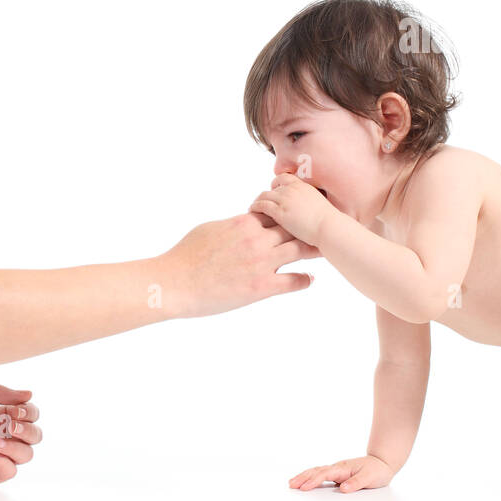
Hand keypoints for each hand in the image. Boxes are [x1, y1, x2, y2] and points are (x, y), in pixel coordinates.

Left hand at [0, 384, 41, 486]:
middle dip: (28, 430)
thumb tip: (29, 393)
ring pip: (27, 454)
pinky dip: (5, 461)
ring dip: (15, 446)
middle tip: (9, 426)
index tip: (16, 411)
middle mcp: (1, 434)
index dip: (29, 412)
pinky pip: (11, 470)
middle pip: (34, 435)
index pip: (29, 413)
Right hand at [160, 212, 320, 318]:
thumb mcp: (209, 229)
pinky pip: (292, 281)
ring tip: (324, 252)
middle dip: (306, 228)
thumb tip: (240, 223)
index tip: (299, 215)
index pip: (275, 213)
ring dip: (313, 251)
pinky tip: (310, 280)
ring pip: (298, 250)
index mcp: (243, 223)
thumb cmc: (185, 256)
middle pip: (292, 228)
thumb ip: (231, 225)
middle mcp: (257, 240)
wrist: (176, 283)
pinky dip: (304, 280)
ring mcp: (261, 263)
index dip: (287, 215)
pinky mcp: (261, 287)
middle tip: (321, 230)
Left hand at [249, 173, 335, 244]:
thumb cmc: (328, 222)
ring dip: (258, 201)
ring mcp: (285, 199)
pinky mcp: (279, 211)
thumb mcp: (319, 204)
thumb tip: (309, 207)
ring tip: (254, 208)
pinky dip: (255, 207)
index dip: (276, 184)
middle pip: (272, 187)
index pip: (284, 177)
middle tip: (261, 203)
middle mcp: (292, 189)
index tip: (274, 192)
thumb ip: (310, 201)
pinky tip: (252, 212)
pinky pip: (261, 205)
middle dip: (266, 195)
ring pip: (264, 195)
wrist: (328, 227)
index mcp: (303, 186)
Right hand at [289, 454, 395, 492]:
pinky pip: (320, 474)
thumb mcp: (370, 478)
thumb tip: (342, 488)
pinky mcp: (338, 473)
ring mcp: (336, 470)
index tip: (303, 488)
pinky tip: (306, 481)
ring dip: (304, 476)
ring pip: (316, 471)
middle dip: (302, 477)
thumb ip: (356, 483)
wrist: (383, 462)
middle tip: (290, 484)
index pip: (324, 475)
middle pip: (316, 471)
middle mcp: (337, 468)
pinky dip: (311, 476)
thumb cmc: (377, 470)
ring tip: (292, 482)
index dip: (313, 481)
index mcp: (343, 468)